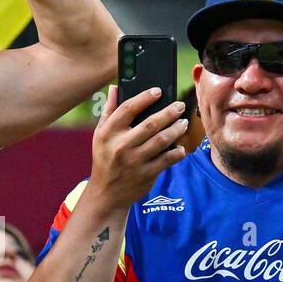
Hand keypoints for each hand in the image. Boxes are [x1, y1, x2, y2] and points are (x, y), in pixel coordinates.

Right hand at [88, 85, 188, 209]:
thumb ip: (108, 111)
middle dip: (169, 112)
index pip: (128, 109)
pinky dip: (177, 152)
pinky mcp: (146, 174)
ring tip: (183, 123)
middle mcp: (121, 146)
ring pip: (162, 140)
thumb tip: (114, 88)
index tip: (158, 91)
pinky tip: (180, 147)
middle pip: (150, 123)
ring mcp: (134, 161)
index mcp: (108, 133)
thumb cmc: (104, 159)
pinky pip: (167, 159)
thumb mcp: (100, 135)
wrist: (106, 193)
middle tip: (179, 106)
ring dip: (176, 129)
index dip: (144, 97)